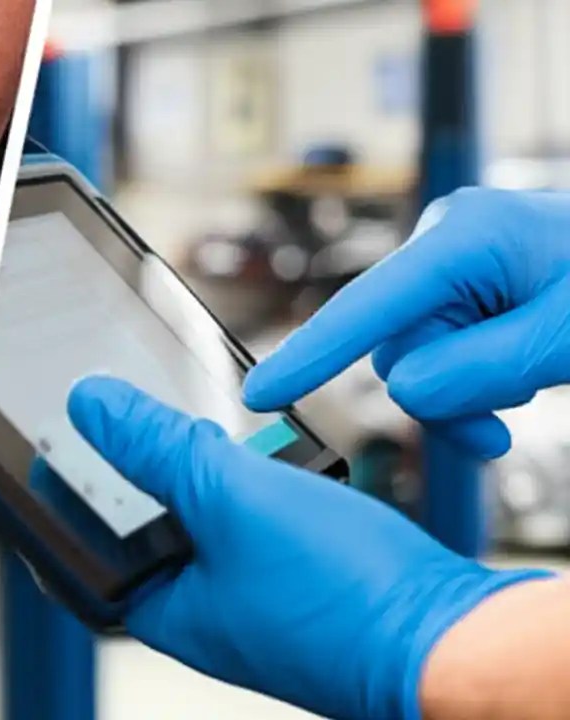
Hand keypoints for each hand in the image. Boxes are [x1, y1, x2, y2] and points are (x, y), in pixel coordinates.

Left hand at [64, 375, 547, 719]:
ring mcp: (255, 597)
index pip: (80, 561)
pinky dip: (250, 487)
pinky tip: (265, 458)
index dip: (56, 508)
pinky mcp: (302, 580)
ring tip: (191, 432)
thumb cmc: (344, 599)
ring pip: (203, 524)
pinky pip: (255, 525)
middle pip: (140, 535)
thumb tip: (90, 405)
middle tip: (121, 427)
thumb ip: (156, 450)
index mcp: (165, 609)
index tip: (44, 456)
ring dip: (197, 476)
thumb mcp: (230, 500)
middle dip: (130, 479)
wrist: (453, 642)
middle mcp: (206, 610)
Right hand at [243, 188, 569, 458]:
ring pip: (417, 356)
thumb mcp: (565, 338)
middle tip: (497, 432)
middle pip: (395, 345)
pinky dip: (471, 382)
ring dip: (462, 394)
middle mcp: (449, 240)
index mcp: (467, 236)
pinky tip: (510, 391)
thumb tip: (409, 393)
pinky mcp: (470, 285)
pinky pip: (441, 348)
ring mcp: (458, 262)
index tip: (261, 394)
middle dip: (439, 395)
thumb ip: (477, 370)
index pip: (368, 307)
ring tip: (521, 403)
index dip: (312, 356)